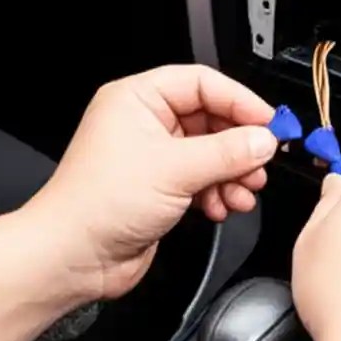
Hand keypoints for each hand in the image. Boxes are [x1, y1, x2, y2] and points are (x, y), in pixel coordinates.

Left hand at [27, 65, 277, 302]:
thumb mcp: (175, 169)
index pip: (201, 83)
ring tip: (246, 189)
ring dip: (232, 173)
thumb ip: (227, 152)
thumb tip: (263, 140)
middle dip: (239, 144)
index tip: (269, 123)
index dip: (239, 101)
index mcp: (136, 99)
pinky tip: (224, 206)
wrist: (71, 256)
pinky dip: (217, 192)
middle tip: (263, 160)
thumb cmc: (97, 204)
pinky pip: (201, 180)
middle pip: (209, 119)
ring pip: (209, 153)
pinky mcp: (158, 188)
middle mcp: (143, 123)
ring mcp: (151, 157)